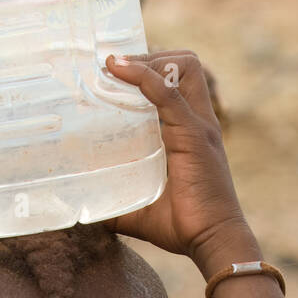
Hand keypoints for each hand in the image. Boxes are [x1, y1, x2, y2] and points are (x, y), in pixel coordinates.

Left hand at [101, 50, 248, 269]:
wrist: (212, 241)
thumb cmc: (184, 227)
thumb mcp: (141, 211)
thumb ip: (117, 204)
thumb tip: (84, 212)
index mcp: (190, 132)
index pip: (177, 81)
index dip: (150, 68)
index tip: (115, 70)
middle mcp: (197, 122)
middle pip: (185, 63)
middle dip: (150, 56)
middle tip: (113, 68)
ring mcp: (197, 126)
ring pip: (182, 67)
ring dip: (150, 59)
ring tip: (116, 67)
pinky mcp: (192, 136)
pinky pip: (168, 94)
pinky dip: (143, 76)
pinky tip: (118, 69)